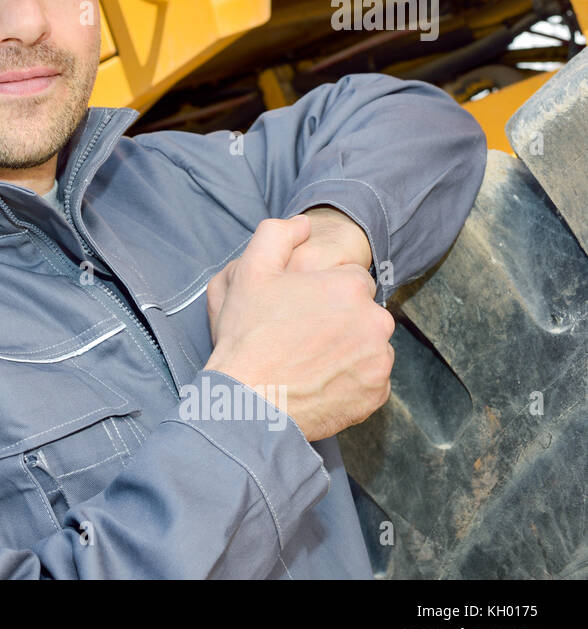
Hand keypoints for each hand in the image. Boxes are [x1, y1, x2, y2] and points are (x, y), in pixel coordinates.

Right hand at [203, 215, 395, 440]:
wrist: (249, 403)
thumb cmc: (248, 337)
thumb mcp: (249, 273)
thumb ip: (277, 235)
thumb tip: (303, 225)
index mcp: (349, 286)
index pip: (348, 280)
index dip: (320, 293)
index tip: (298, 311)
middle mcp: (375, 320)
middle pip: (361, 312)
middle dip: (338, 320)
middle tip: (300, 338)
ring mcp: (379, 360)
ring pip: (368, 344)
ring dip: (347, 348)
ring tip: (308, 361)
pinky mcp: (377, 393)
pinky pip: (369, 378)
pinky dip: (350, 379)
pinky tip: (318, 380)